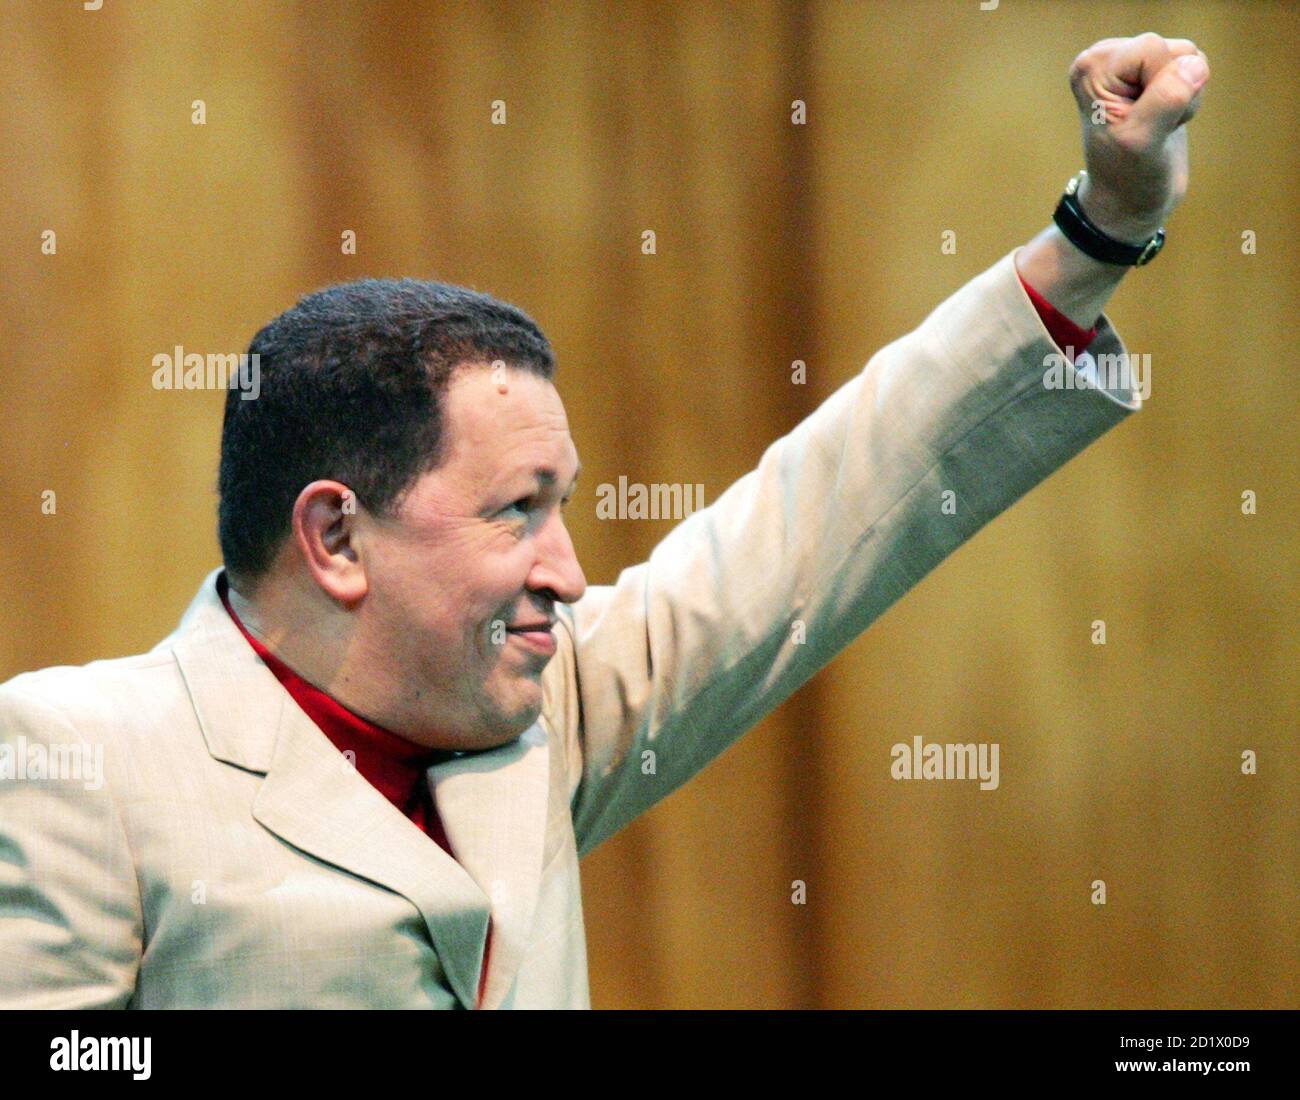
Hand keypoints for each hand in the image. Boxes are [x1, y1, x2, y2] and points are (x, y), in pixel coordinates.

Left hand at [1068, 33, 1209, 243]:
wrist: (1128, 202)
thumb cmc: (1127, 177)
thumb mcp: (1142, 142)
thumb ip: (1166, 99)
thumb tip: (1194, 65)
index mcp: (1093, 68)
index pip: (1153, 49)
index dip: (1161, 86)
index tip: (1141, 121)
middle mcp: (1107, 58)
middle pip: (1177, 50)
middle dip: (1176, 91)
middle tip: (1152, 126)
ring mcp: (1132, 64)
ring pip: (1191, 58)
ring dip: (1185, 97)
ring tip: (1158, 125)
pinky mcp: (1154, 74)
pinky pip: (1196, 69)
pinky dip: (1189, 99)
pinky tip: (1166, 119)